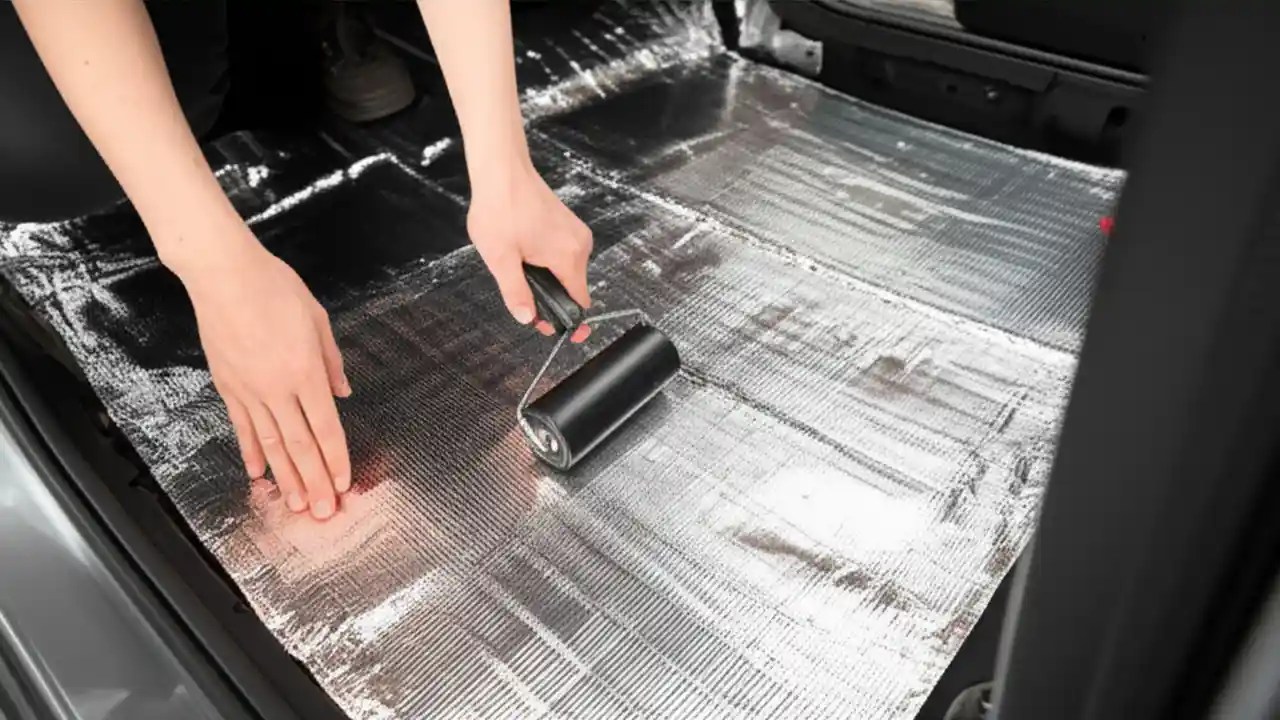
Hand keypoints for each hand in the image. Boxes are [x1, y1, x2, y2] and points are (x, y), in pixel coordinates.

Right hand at [173, 224, 351, 520]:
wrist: (224, 273)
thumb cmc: (274, 288)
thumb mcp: (317, 319)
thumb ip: (331, 361)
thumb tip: (342, 393)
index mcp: (304, 372)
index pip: (325, 428)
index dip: (336, 459)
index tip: (344, 484)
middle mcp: (277, 388)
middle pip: (299, 446)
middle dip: (314, 482)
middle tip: (323, 512)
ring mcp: (249, 390)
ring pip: (270, 444)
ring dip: (285, 478)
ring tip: (295, 504)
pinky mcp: (227, 386)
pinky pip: (242, 427)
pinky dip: (251, 452)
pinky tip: (258, 473)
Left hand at [467, 162, 592, 342]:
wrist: (502, 170)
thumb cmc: (500, 208)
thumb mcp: (501, 258)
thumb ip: (516, 292)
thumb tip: (527, 319)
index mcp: (568, 257)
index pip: (580, 302)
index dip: (568, 320)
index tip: (558, 331)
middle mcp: (580, 245)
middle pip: (573, 287)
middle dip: (551, 298)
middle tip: (523, 300)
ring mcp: (576, 233)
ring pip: (567, 271)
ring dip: (547, 279)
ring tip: (518, 266)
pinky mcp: (569, 224)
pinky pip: (564, 254)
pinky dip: (548, 262)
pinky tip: (525, 253)